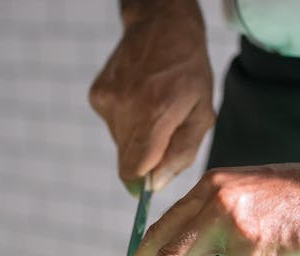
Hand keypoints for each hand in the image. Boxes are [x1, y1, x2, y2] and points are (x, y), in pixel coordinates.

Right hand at [89, 0, 214, 191]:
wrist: (161, 26)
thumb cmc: (189, 71)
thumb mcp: (202, 113)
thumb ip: (181, 153)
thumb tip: (155, 185)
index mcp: (155, 113)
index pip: (133, 170)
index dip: (143, 180)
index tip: (153, 177)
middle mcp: (126, 107)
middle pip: (127, 160)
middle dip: (146, 155)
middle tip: (163, 128)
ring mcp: (107, 99)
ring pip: (119, 143)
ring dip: (136, 135)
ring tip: (152, 106)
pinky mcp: (97, 95)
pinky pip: (111, 125)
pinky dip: (125, 119)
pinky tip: (138, 96)